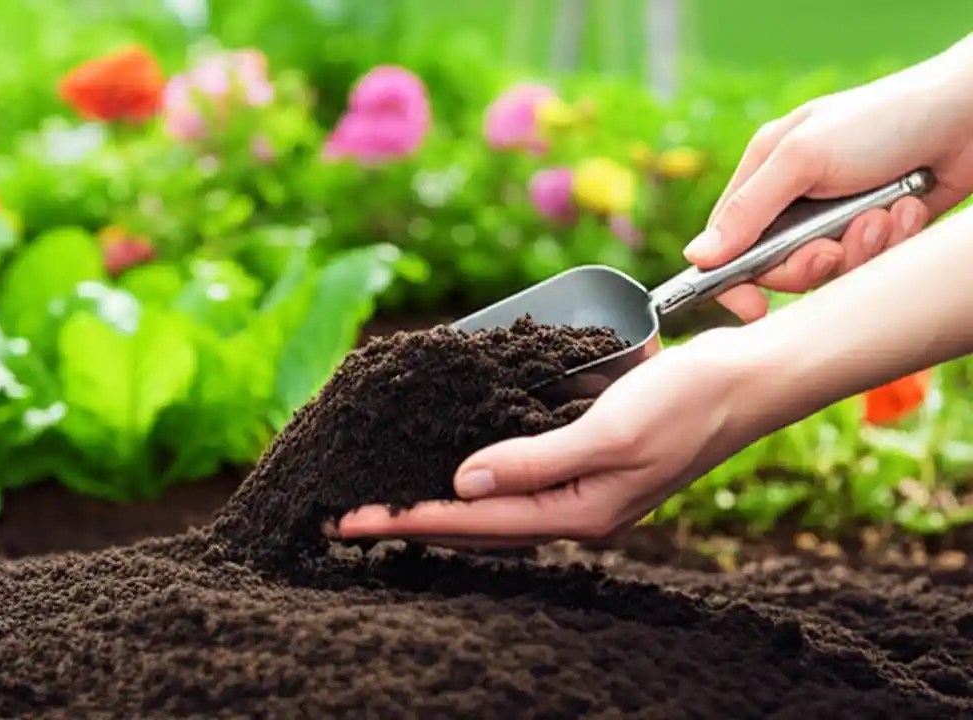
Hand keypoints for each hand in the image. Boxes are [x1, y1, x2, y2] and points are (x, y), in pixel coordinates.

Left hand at [329, 329, 765, 547]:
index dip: (406, 520)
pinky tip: (447, 461)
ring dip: (434, 502)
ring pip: (488, 505)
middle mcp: (572, 510)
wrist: (742, 381)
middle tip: (343, 517)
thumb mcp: (608, 432)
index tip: (348, 520)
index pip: (471, 522)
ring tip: (381, 496)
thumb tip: (459, 483)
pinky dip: (473, 473)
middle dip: (407, 519)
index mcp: (577, 513)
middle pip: (472, 523)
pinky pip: (512, 476)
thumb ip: (532, 461)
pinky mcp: (582, 461)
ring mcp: (578, 489)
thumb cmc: (684, 404)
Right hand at [687, 43, 972, 321]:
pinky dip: (892, 242)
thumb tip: (697, 256)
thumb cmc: (883, 120)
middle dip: (808, 263)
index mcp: (766, 175)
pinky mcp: (878, 233)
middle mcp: (796, 201)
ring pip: (828, 272)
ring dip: (859, 249)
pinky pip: (870, 265)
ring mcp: (838, 219)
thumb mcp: (803, 158)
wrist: (970, 115)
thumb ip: (748, 210)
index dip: (732, 280)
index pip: (727, 243)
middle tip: (831, 248)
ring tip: (884, 214)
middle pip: (778, 268)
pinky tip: (908, 209)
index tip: (752, 307)